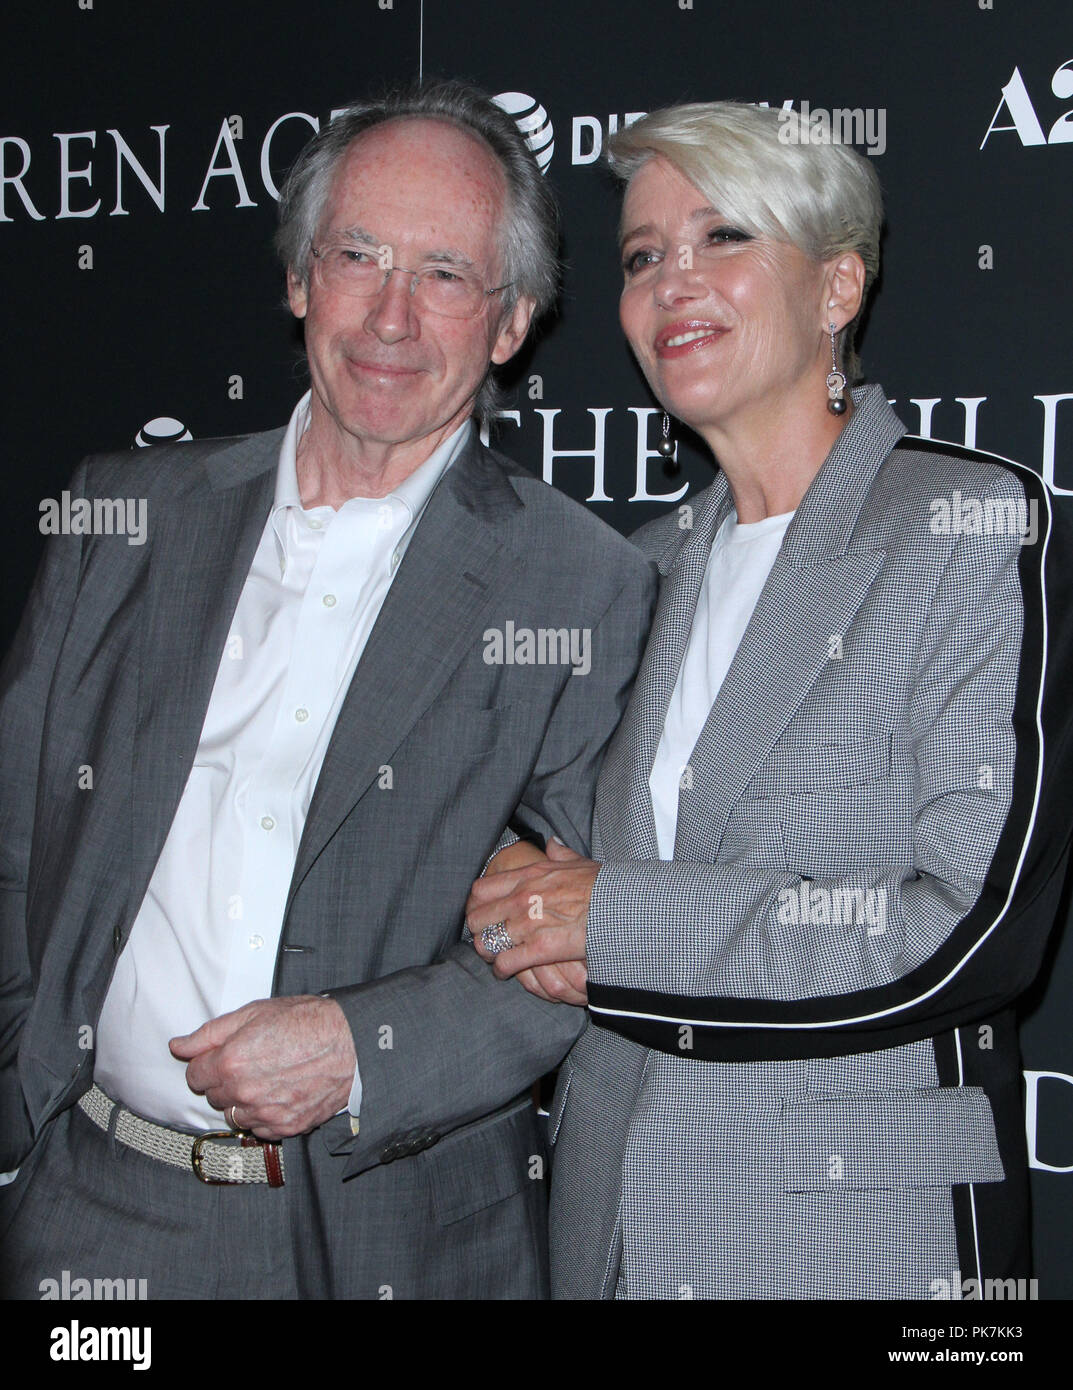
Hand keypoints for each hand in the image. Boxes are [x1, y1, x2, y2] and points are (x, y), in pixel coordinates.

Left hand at [169, 994, 356, 1140]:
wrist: (352, 1043)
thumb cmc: (307, 1022)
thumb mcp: (255, 1012)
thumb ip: (210, 1033)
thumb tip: (178, 1046)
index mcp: (230, 1062)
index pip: (194, 1075)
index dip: (207, 1062)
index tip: (223, 1056)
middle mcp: (243, 1092)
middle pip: (213, 1096)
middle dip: (225, 1080)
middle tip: (251, 1061)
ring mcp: (264, 1114)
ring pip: (234, 1114)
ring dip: (242, 1100)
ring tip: (267, 1077)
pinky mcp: (285, 1128)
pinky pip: (258, 1128)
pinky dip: (264, 1114)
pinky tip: (280, 1092)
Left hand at [466, 838, 599, 981]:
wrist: (623, 906)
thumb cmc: (605, 885)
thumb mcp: (580, 862)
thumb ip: (560, 854)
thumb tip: (552, 844)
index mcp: (529, 876)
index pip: (481, 890)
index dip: (476, 905)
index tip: (482, 914)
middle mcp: (522, 898)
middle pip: (476, 918)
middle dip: (479, 931)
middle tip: (487, 938)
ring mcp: (528, 923)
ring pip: (485, 943)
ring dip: (489, 952)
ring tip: (495, 957)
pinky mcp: (540, 948)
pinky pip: (505, 962)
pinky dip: (502, 970)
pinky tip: (507, 971)